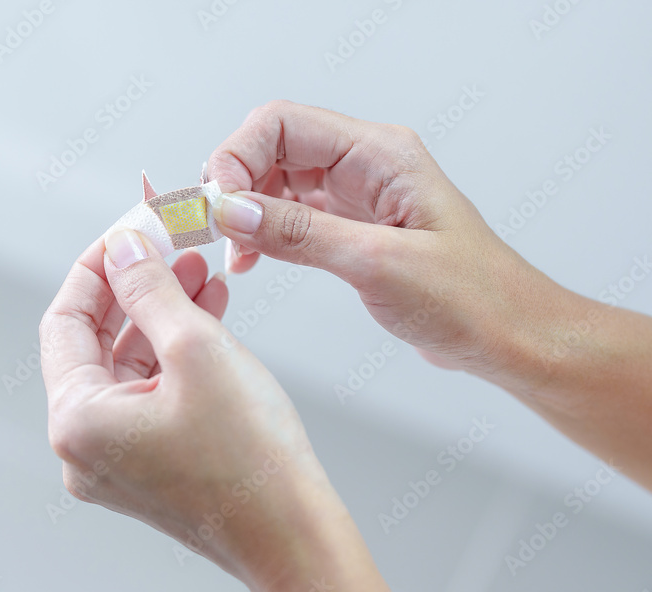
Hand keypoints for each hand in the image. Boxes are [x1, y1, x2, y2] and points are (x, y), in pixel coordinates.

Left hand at [39, 230, 331, 585]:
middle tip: (167, 243)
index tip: (128, 230)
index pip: (65, 321)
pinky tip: (206, 314)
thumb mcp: (196, 349)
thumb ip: (149, 289)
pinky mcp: (148, 467)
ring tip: (197, 270)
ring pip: (128, 366)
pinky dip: (173, 354)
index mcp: (77, 422)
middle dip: (134, 287)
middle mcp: (84, 447)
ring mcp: (115, 462)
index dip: (96, 267)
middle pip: (96, 343)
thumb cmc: (251, 458)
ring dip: (159, 315)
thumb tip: (123, 247)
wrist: (296, 540)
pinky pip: (149, 394)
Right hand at [207, 100, 563, 381]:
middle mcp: (366, 165)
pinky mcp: (354, 228)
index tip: (216, 205)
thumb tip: (232, 210)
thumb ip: (299, 232)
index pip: (283, 124)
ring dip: (245, 210)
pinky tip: (252, 260)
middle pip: (274, 147)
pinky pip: (293, 214)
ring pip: (278, 181)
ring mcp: (359, 196)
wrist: (509, 335)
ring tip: (233, 252)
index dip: (237, 157)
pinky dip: (264, 233)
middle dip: (234, 183)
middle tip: (213, 228)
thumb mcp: (377, 263)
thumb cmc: (471, 298)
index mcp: (380, 154)